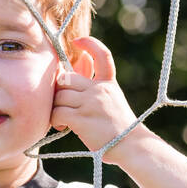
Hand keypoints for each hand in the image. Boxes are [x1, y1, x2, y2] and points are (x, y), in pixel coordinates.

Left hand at [50, 35, 140, 158]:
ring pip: (59, 96)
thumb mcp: (112, 99)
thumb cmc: (119, 126)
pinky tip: (62, 126)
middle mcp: (99, 90)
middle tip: (62, 103)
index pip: (102, 55)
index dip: (89, 44)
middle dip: (59, 91)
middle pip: (66, 79)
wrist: (130, 146)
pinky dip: (55, 120)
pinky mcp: (81, 119)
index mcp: (108, 84)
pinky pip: (57, 112)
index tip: (77, 41)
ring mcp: (90, 103)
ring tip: (63, 119)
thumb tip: (80, 68)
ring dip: (56, 108)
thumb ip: (96, 87)